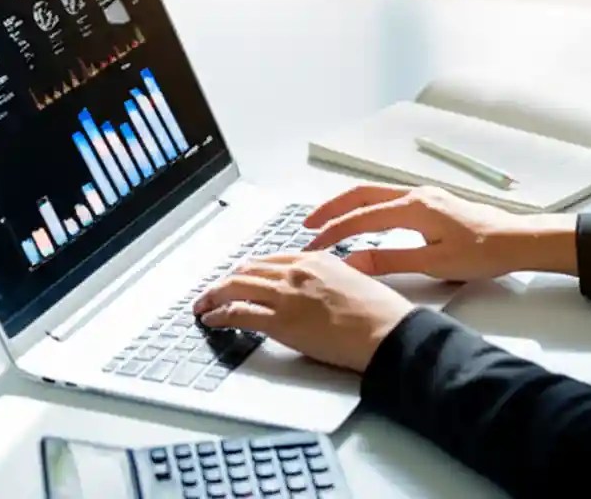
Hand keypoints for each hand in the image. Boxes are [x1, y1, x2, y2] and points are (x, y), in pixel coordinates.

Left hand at [192, 253, 414, 372]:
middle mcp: (297, 271)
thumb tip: (317, 293)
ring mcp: (286, 295)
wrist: (387, 332)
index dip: (250, 270)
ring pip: (235, 287)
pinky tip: (212, 320)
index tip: (241, 276)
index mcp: (316, 259)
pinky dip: (219, 315)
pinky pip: (238, 313)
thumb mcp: (354, 281)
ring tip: (204, 305)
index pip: (271, 259)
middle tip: (215, 290)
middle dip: (226, 280)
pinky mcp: (280, 321)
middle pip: (248, 270)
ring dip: (214, 296)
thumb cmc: (380, 314)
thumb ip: (329, 281)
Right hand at [302, 184, 577, 279]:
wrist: (516, 240)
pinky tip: (364, 222)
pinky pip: (389, 199)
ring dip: (349, 206)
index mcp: (413, 207)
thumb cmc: (481, 253)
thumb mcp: (432, 264)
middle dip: (332, 208)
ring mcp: (424, 195)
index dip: (333, 231)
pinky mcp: (432, 201)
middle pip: (361, 194)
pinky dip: (368, 208)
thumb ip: (389, 261)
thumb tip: (351, 261)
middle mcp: (415, 194)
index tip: (313, 244)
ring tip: (328, 221)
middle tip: (308, 224)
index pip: (361, 217)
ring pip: (375, 194)